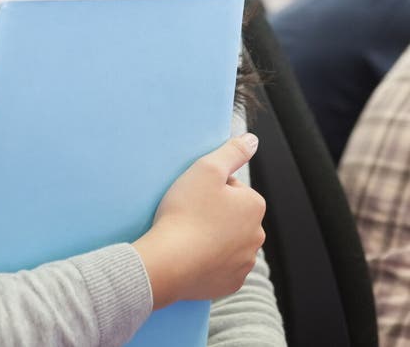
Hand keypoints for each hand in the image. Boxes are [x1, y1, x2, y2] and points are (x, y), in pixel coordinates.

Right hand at [133, 134, 264, 308]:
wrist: (169, 262)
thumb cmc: (186, 212)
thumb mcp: (207, 168)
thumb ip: (233, 151)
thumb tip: (252, 141)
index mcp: (254, 206)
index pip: (233, 188)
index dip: (210, 188)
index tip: (194, 195)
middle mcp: (256, 236)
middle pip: (232, 215)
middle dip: (215, 213)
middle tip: (189, 213)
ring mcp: (244, 263)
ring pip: (228, 240)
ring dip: (213, 236)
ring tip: (188, 234)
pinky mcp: (230, 284)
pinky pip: (221, 266)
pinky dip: (209, 260)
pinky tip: (191, 255)